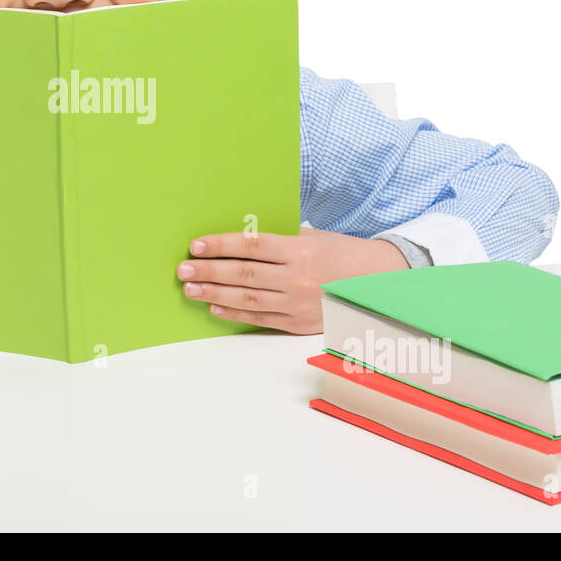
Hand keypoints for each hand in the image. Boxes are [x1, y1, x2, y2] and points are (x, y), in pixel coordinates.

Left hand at [174, 227, 408, 334]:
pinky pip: (260, 318)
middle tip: (183, 269)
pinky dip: (235, 313)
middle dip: (209, 271)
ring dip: (214, 293)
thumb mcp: (313, 236)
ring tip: (190, 288)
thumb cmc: (341, 253)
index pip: (251, 245)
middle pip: (244, 274)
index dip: (221, 245)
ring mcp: (298, 304)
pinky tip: (214, 306)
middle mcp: (297, 278)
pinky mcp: (299, 323)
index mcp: (300, 249)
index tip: (196, 245)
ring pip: (247, 299)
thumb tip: (238, 240)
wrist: (377, 282)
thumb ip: (278, 239)